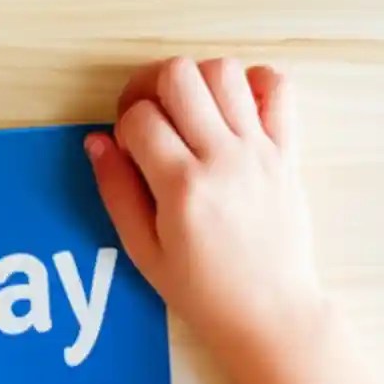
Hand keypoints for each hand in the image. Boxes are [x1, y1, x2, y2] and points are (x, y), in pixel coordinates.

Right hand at [87, 57, 320, 347]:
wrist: (271, 313)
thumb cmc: (203, 290)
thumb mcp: (142, 250)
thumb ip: (116, 190)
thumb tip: (96, 141)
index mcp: (182, 186)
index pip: (139, 118)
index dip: (122, 126)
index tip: (128, 150)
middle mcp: (223, 158)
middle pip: (179, 75)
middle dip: (150, 84)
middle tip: (147, 112)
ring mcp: (260, 151)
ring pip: (225, 70)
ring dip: (196, 80)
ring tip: (187, 110)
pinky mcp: (287, 151)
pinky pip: (278, 88)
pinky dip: (253, 83)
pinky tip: (232, 109)